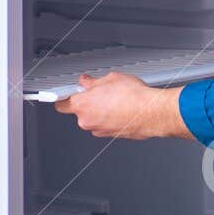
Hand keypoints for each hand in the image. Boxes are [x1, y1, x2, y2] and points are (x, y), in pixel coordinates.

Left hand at [53, 72, 191, 139]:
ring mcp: (99, 131)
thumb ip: (93, 82)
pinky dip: (111, 118)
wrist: (152, 113)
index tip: (66, 93)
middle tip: (101, 92)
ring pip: (94, 119)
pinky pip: (106, 125)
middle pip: (79, 111)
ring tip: (117, 100)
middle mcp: (87, 121)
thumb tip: (87, 82)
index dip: (64, 97)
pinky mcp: (111, 136)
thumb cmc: (133, 96)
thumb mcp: (110, 78)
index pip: (61, 104)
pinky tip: (123, 109)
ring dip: (101, 111)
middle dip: (88, 102)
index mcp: (82, 105)